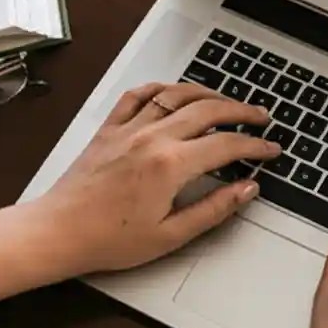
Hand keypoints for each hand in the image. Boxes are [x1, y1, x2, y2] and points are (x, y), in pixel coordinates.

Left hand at [27, 82, 279, 278]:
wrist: (58, 232)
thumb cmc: (108, 239)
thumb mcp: (171, 235)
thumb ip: (214, 208)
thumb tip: (246, 189)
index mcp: (170, 165)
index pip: (226, 145)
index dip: (255, 146)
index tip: (270, 149)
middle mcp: (152, 138)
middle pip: (208, 110)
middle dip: (241, 111)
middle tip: (260, 117)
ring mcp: (129, 128)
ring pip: (176, 95)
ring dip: (207, 94)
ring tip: (226, 101)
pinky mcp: (109, 129)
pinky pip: (138, 96)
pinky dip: (160, 88)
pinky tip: (172, 92)